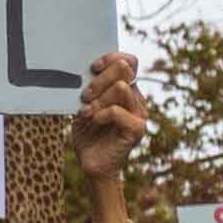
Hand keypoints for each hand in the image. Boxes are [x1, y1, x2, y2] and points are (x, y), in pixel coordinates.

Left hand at [70, 48, 149, 184]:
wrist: (93, 164)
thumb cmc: (88, 134)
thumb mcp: (86, 105)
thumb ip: (91, 88)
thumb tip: (83, 70)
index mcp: (126, 89)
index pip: (128, 61)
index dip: (110, 58)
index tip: (92, 68)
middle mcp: (135, 98)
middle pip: (124, 68)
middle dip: (100, 78)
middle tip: (85, 95)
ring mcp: (139, 113)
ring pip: (120, 87)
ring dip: (98, 98)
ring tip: (86, 111)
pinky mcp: (137, 129)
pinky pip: (117, 111)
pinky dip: (101, 114)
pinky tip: (92, 121)